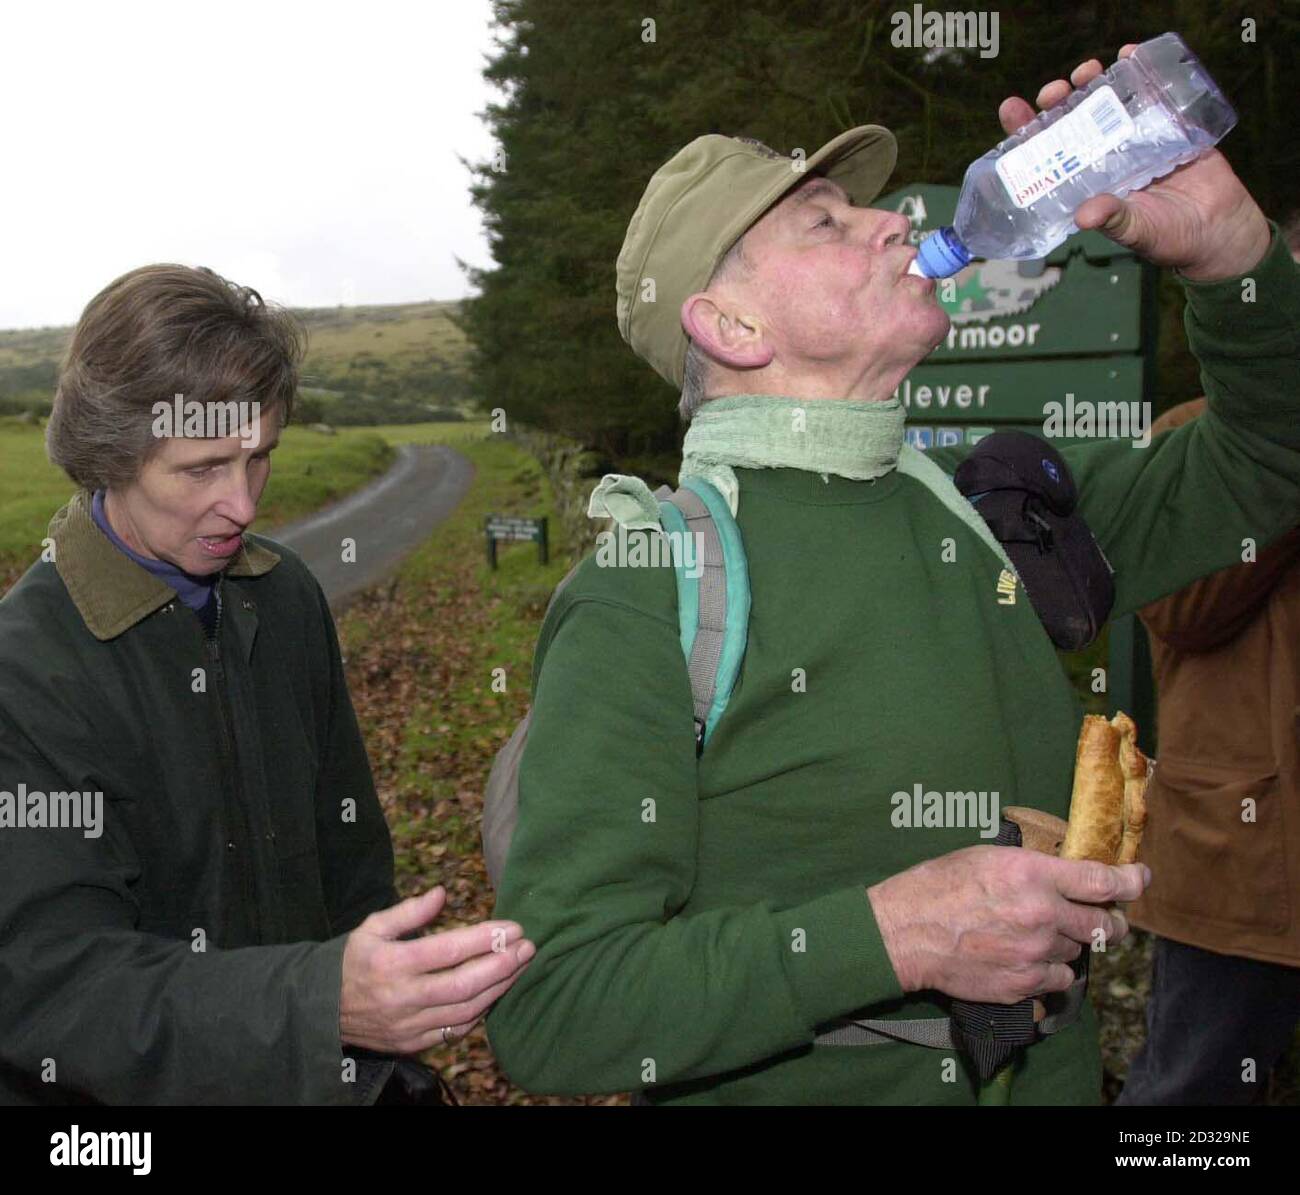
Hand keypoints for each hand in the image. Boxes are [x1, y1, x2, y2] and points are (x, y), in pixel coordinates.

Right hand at [340, 887, 535, 1053]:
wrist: (323, 1011)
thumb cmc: (354, 960)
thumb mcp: (372, 927)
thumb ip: (408, 912)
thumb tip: (442, 893)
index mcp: (392, 963)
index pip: (448, 950)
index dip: (485, 939)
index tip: (513, 927)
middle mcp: (402, 997)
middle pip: (464, 986)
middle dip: (502, 966)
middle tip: (528, 947)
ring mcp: (408, 1026)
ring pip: (465, 1012)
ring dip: (499, 988)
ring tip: (520, 966)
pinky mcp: (412, 1044)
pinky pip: (455, 1031)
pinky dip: (480, 1012)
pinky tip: (497, 992)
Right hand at [868, 845, 1148, 1004]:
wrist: (904, 932)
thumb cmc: (937, 886)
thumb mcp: (986, 857)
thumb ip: (1032, 868)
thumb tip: (1066, 875)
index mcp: (1032, 875)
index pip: (1102, 881)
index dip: (1130, 881)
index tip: (1140, 878)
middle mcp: (1042, 914)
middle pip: (1105, 924)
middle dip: (1113, 922)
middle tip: (1108, 919)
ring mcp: (1035, 953)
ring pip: (1079, 953)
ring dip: (1070, 944)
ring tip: (1039, 936)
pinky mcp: (1023, 984)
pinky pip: (1059, 981)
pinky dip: (1052, 972)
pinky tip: (1029, 959)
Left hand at [997, 46, 1271, 281]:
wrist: (1217, 229)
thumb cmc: (1167, 237)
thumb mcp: (1136, 230)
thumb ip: (1113, 219)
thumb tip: (1084, 215)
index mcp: (1085, 182)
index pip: (1047, 153)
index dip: (1026, 130)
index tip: (1012, 108)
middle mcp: (1104, 157)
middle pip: (1071, 120)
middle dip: (1059, 99)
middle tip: (1055, 91)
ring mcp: (1134, 138)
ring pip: (1104, 102)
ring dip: (1091, 82)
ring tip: (1086, 71)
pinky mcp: (1167, 124)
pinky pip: (1149, 93)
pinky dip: (1139, 71)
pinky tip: (1129, 55)